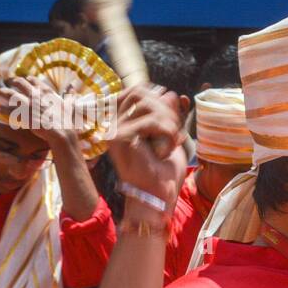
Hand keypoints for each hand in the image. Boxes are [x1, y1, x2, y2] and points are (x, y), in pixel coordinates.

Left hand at [9, 77, 83, 150]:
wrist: (61, 134)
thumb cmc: (67, 120)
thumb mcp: (70, 105)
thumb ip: (70, 94)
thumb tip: (72, 85)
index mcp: (47, 92)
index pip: (34, 80)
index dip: (28, 79)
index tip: (25, 79)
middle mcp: (35, 95)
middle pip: (19, 83)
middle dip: (12, 81)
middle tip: (7, 81)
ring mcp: (27, 104)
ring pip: (10, 94)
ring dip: (2, 91)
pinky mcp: (22, 115)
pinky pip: (9, 110)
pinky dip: (2, 108)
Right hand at [107, 84, 187, 212]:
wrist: (158, 197)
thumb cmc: (163, 170)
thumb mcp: (170, 134)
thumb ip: (168, 113)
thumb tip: (170, 93)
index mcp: (120, 121)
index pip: (137, 91)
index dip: (159, 98)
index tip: (172, 120)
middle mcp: (112, 123)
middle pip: (141, 93)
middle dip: (166, 110)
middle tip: (175, 133)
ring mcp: (113, 130)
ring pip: (147, 104)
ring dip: (168, 123)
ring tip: (171, 142)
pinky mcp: (120, 138)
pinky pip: (152, 121)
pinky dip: (168, 133)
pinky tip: (168, 148)